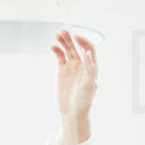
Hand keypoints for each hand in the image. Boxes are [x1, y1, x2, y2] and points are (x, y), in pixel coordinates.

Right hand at [50, 29, 96, 144]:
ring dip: (63, 41)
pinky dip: (56, 50)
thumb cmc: (84, 101)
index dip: (83, 41)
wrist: (72, 113)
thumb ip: (89, 69)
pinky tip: (53, 47)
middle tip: (64, 31)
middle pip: (77, 47)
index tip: (76, 38)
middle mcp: (82, 65)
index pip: (89, 49)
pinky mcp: (62, 71)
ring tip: (58, 35)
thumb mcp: (89, 85)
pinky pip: (59, 57)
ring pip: (67, 49)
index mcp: (91, 67)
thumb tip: (87, 53)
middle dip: (71, 38)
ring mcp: (72, 67)